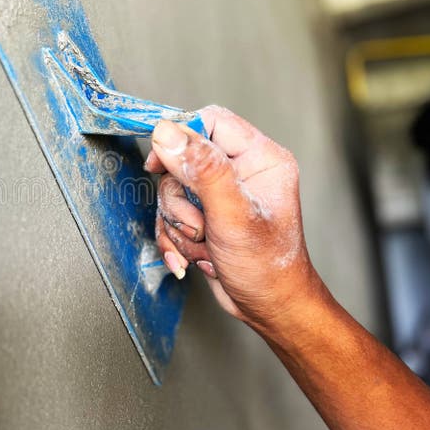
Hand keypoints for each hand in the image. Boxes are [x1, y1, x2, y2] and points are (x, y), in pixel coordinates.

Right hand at [145, 105, 321, 329]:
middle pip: (183, 160)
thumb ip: (203, 169)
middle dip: (180, 200)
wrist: (268, 307)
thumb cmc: (268, 265)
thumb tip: (168, 132)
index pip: (210, 121)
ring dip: (177, 224)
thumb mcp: (233, 213)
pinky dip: (174, 237)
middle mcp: (239, 170)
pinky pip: (171, 214)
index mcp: (259, 157)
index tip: (161, 164)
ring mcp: (220, 193)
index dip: (180, 138)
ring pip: (172, 190)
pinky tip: (190, 257)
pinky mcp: (205, 214)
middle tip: (198, 225)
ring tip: (201, 245)